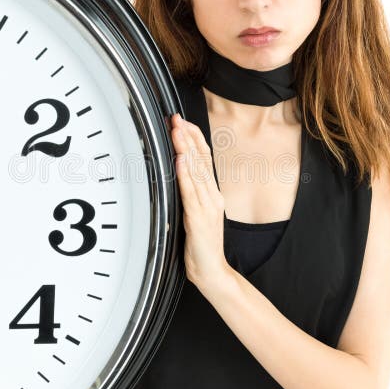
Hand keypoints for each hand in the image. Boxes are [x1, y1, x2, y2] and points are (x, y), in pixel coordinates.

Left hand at [170, 113, 232, 286]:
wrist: (211, 270)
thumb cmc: (201, 244)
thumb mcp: (197, 213)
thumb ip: (192, 192)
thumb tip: (179, 171)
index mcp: (212, 193)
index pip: (205, 159)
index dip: (194, 138)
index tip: (183, 122)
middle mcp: (212, 196)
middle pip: (201, 160)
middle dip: (188, 137)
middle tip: (177, 118)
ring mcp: (207, 206)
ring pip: (196, 171)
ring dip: (185, 149)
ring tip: (177, 132)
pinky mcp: (198, 218)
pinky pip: (190, 193)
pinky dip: (185, 175)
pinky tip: (180, 162)